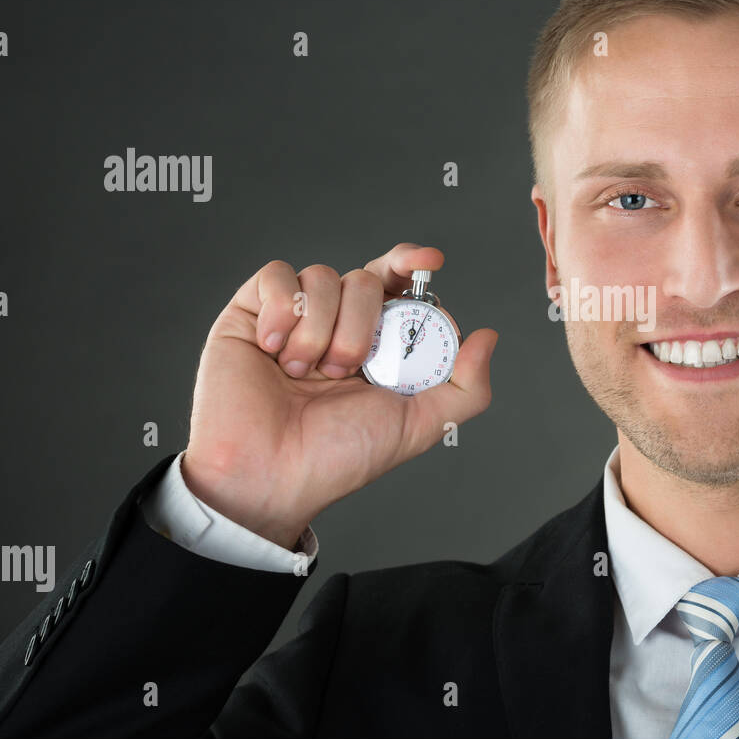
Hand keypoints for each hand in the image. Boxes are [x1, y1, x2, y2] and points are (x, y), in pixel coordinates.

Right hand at [180, 244, 496, 548]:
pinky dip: (282, 311)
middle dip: (364, 324)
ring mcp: (294, 318)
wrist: (272, 476)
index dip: (412, 264)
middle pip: (365, 279)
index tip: (432, 262)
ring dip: (321, 330)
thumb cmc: (338, 458)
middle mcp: (337, 325)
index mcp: (377, 344)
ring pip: (322, 276)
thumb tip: (487, 337)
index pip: (398, 285)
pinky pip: (275, 277)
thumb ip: (465, 387)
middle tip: (347, 369)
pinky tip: (276, 351)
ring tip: (305, 372)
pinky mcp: (251, 314)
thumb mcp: (420, 426)